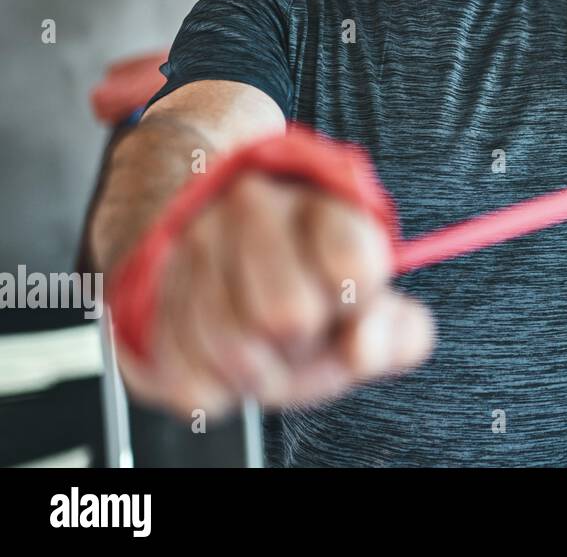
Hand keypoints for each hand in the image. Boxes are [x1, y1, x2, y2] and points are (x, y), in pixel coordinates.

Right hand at [113, 169, 434, 418]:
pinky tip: (227, 359)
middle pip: (287, 315)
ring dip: (263, 371)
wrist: (208, 245)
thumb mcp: (371, 297)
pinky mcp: (145, 297)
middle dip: (306, 343)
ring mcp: (190, 246)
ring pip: (234, 349)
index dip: (360, 303)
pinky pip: (191, 381)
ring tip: (269, 349)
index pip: (352, 264)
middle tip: (306, 330)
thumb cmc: (304, 276)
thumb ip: (399, 331)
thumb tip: (364, 348)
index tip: (353, 298)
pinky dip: (219, 388)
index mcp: (319, 200)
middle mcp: (251, 208)